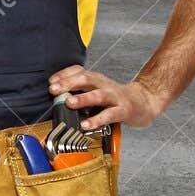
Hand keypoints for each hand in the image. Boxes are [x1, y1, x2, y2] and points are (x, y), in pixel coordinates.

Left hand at [46, 65, 166, 129]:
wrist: (144, 103)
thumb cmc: (116, 98)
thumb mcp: (97, 90)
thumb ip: (80, 91)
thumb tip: (56, 97)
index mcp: (96, 80)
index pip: (78, 71)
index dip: (63, 75)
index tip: (51, 82)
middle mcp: (104, 85)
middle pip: (86, 79)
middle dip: (68, 83)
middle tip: (54, 90)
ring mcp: (114, 97)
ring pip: (98, 95)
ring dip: (82, 98)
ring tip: (69, 103)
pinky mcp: (123, 110)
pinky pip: (109, 115)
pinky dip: (97, 119)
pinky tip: (86, 124)